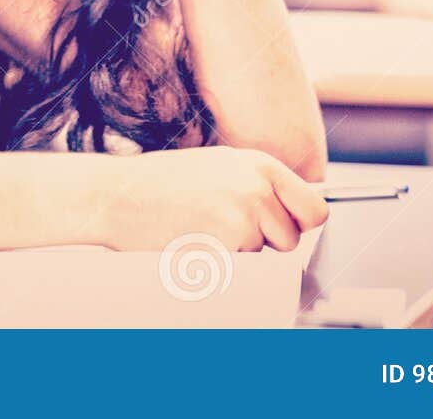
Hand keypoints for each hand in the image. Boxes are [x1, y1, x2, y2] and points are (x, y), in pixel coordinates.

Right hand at [94, 146, 327, 252]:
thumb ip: (255, 185)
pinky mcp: (227, 240)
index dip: (302, 226)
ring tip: (204, 232)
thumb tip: (287, 214)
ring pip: (264, 256)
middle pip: (291, 239)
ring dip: (241, 255)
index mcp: (259, 164)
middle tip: (227, 232)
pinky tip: (195, 244)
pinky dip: (221, 265)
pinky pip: (240, 269)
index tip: (289, 231)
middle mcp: (257, 186)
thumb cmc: (160, 183)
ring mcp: (244, 213)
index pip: (314, 208)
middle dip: (266, 244)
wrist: (118, 194)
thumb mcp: (218, 167)